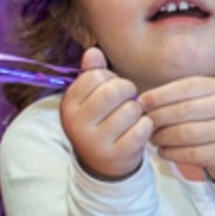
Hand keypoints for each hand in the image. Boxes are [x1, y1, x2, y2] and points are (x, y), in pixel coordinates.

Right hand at [60, 47, 151, 180]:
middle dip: (128, 90)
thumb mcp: (89, 98)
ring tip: (132, 116)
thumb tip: (93, 51)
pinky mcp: (116, 156)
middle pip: (113, 91)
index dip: (110, 77)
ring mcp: (95, 142)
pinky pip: (142, 130)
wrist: (102, 164)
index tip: (112, 86)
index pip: (94, 76)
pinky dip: (146, 126)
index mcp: (68, 105)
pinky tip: (139, 129)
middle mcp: (76, 124)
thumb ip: (91, 73)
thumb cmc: (99, 121)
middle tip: (129, 97)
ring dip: (138, 110)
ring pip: (130, 110)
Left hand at [144, 76, 214, 181]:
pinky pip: (189, 153)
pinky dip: (171, 152)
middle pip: (182, 111)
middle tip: (143, 123)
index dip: (159, 95)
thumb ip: (181, 96)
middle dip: (157, 117)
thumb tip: (143, 100)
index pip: (184, 88)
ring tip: (152, 138)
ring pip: (183, 133)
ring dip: (161, 137)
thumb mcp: (208, 99)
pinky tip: (163, 151)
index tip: (141, 102)